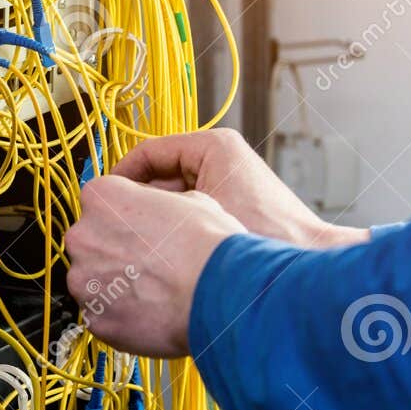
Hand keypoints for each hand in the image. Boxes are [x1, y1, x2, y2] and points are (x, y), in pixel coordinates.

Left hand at [64, 175, 245, 358]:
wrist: (218, 294)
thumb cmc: (207, 246)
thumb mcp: (190, 199)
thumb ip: (155, 203)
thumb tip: (157, 210)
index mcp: (102, 198)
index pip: (99, 201)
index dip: (123, 216)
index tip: (138, 228)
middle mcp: (83, 236)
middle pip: (90, 241)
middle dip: (113, 251)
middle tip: (147, 262)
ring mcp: (83, 280)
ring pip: (92, 280)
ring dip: (115, 284)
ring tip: (152, 289)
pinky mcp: (93, 316)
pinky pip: (102, 312)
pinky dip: (120, 314)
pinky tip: (149, 311)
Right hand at [113, 129, 368, 248]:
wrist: (305, 263)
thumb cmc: (267, 234)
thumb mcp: (198, 213)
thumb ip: (156, 204)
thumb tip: (118, 203)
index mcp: (214, 146)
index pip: (148, 153)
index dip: (121, 178)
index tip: (105, 201)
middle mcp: (220, 160)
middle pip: (158, 177)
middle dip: (138, 205)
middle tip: (119, 229)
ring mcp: (225, 184)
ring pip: (170, 200)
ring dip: (155, 221)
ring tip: (139, 243)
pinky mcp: (229, 207)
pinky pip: (187, 215)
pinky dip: (173, 231)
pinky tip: (163, 253)